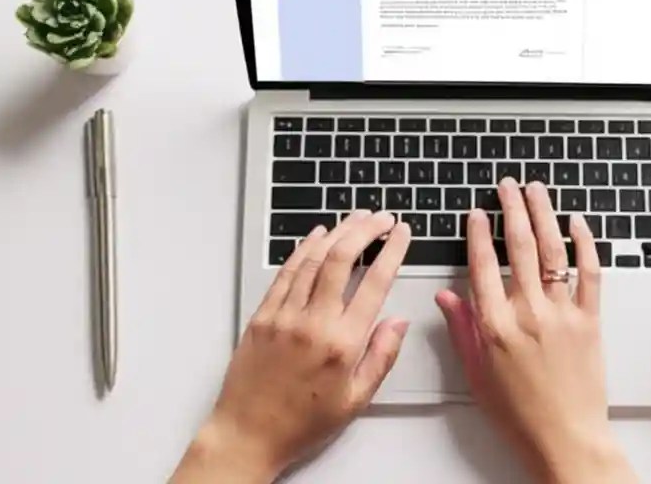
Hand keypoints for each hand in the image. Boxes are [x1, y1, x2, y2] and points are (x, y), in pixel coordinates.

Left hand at [172, 210, 410, 483]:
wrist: (248, 434)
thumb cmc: (302, 422)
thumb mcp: (356, 400)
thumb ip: (381, 357)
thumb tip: (398, 323)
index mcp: (342, 344)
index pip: (375, 283)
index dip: (392, 251)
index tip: (402, 234)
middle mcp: (313, 323)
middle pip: (342, 258)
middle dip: (365, 230)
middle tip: (381, 217)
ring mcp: (284, 315)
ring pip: (314, 259)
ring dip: (338, 232)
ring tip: (356, 218)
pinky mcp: (262, 315)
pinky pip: (286, 272)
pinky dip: (304, 248)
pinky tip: (317, 236)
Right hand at [436, 180, 636, 483]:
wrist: (565, 438)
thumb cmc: (520, 414)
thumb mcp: (476, 374)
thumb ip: (461, 330)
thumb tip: (446, 296)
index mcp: (495, 327)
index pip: (482, 265)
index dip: (479, 233)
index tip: (477, 213)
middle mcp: (528, 313)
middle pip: (519, 246)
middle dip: (512, 208)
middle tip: (507, 186)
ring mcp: (562, 314)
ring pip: (552, 250)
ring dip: (543, 214)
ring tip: (536, 190)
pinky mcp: (590, 320)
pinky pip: (589, 273)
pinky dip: (584, 244)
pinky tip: (576, 223)